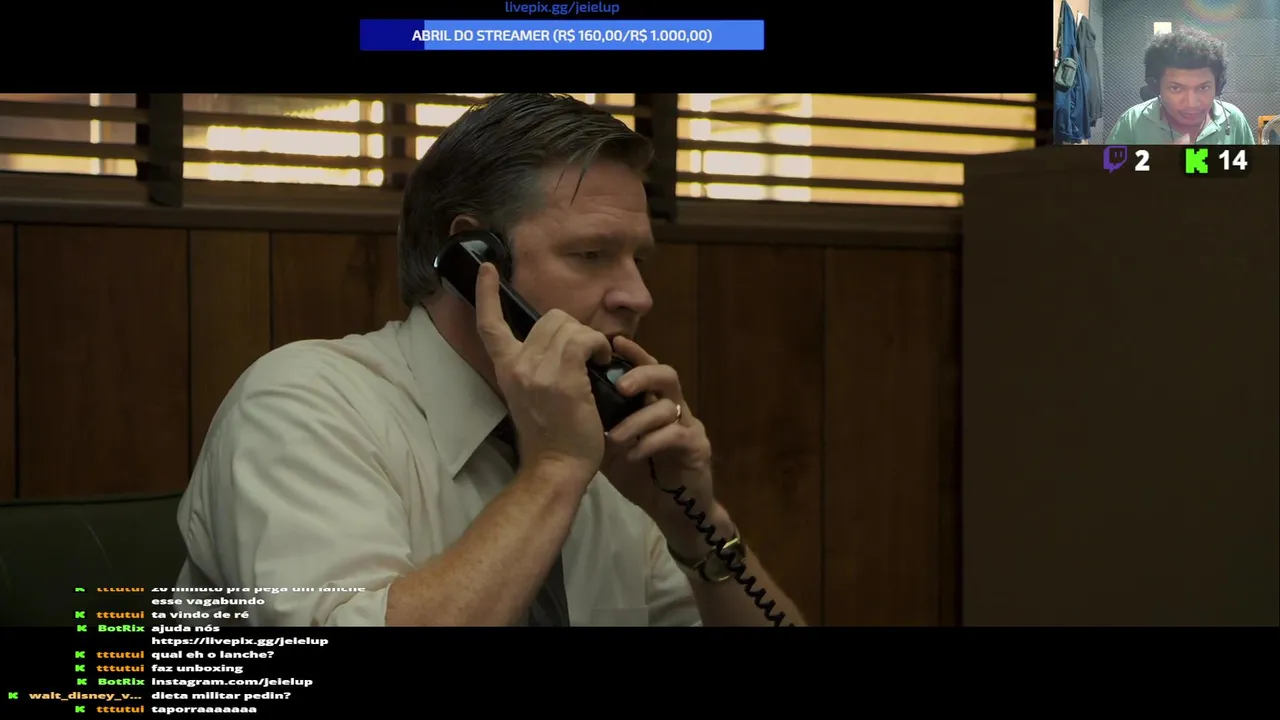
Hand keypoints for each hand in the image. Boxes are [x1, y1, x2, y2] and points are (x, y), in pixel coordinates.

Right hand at [474, 262, 611, 481]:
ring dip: (589, 340)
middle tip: (583, 357)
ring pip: (569, 325)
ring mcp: (538, 370)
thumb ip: (534, 366)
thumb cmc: (551, 437)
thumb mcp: (530, 395)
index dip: (487, 293)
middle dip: (572, 330)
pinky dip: (598, 347)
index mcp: (506, 369)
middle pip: (549, 317)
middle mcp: (517, 365)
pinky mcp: (562, 377)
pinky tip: (600, 366)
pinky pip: (585, 339)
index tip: (488, 268)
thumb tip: (556, 342)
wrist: (555, 467)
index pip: (490, 323)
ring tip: (592, 365)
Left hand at [601, 337, 716, 527]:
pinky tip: (632, 454)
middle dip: (642, 375)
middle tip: (619, 387)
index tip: (613, 342)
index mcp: (652, 402)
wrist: (669, 508)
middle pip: (666, 375)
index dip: (633, 353)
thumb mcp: (609, 445)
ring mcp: (688, 426)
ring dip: (639, 420)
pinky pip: (676, 435)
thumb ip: (597, 421)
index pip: (645, 368)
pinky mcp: (697, 448)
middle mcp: (673, 407)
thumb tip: (566, 399)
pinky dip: (650, 442)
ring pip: (669, 406)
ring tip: (614, 437)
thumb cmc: (638, 473)